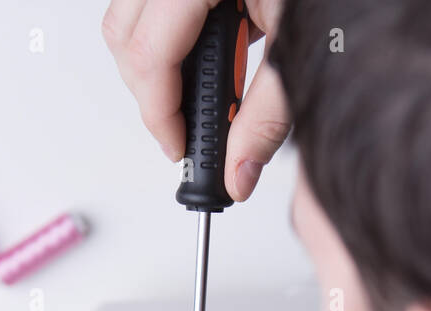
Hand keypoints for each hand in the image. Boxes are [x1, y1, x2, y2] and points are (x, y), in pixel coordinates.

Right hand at [102, 0, 289, 201]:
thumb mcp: (304, 48)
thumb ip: (266, 117)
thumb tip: (238, 172)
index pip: (150, 53)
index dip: (159, 114)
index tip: (180, 149)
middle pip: (126, 34)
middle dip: (151, 93)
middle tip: (186, 131)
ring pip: (130, 16)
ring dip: (155, 64)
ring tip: (204, 93)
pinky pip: (154, 3)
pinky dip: (170, 36)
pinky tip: (212, 54)